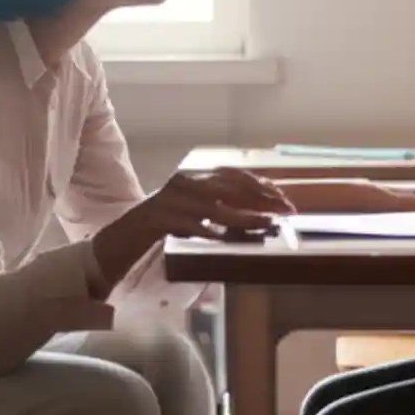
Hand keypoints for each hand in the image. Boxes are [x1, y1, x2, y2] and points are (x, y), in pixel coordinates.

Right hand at [91, 168, 295, 293]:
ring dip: (244, 217)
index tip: (283, 198)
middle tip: (284, 210)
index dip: (261, 185)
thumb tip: (263, 207)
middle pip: (230, 186)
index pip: (234, 175)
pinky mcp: (164, 218)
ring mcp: (174, 200)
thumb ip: (223, 204)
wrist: (130, 229)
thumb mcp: (198, 208)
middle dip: (261, 198)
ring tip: (266, 223)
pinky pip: (193, 226)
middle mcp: (186, 182)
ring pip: (216, 207)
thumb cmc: (170, 220)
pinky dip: (212, 232)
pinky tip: (229, 239)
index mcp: (196, 176)